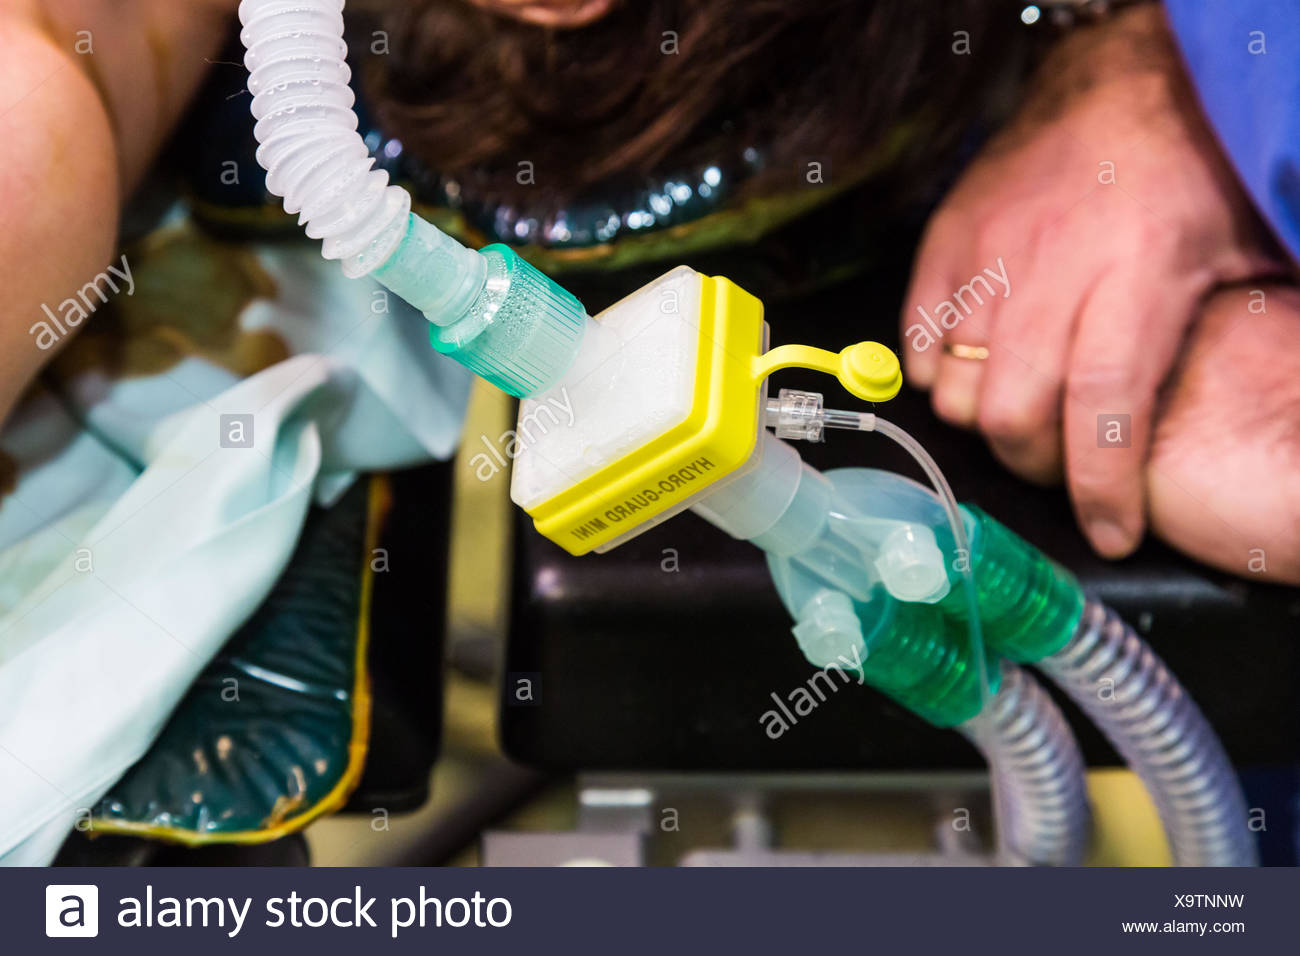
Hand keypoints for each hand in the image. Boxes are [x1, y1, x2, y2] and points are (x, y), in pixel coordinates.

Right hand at [900, 5, 1282, 557]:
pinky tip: (968, 365)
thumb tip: (1192, 431)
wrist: (1134, 76)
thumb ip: (1205, 344)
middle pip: (1009, 411)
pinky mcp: (947, 235)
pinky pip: (915, 337)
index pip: (1102, 411)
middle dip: (1032, 462)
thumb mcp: (1236, 256)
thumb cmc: (1194, 167)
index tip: (1109, 533)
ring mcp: (988, 249)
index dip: (1099, 489)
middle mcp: (1052, 265)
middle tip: (1057, 464)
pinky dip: (934, 371)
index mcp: (1137, 271)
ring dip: (983, 418)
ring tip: (1016, 408)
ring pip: (953, 384)